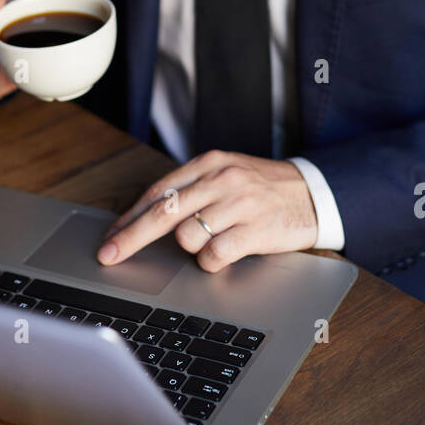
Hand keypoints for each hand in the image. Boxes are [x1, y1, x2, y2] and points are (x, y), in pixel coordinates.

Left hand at [97, 151, 317, 271]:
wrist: (314, 193)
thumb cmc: (263, 188)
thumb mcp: (226, 174)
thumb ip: (192, 189)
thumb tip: (146, 216)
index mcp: (210, 163)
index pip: (159, 190)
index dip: (131, 216)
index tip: (111, 236)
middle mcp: (222, 179)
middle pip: (163, 212)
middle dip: (131, 237)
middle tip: (110, 255)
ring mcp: (239, 204)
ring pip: (187, 236)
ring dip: (190, 248)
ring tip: (213, 241)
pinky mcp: (255, 230)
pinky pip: (214, 255)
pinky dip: (210, 261)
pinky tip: (224, 253)